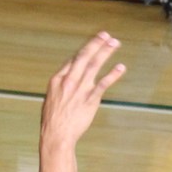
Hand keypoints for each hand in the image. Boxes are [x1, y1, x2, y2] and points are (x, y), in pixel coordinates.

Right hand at [40, 32, 126, 150]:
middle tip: (105, 35)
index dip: (85, 50)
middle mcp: (69, 81)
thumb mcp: (51, 99)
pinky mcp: (90, 100)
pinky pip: (103, 84)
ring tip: (115, 43)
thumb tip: (70, 80)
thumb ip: (61, 87)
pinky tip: (120, 67)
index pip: (73, 60)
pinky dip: (113, 74)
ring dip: (105, 52)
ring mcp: (80, 89)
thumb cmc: (53, 120)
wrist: (56, 136)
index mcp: (57, 79)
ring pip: (94, 65)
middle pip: (83, 57)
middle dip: (95, 44)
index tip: (94, 43)